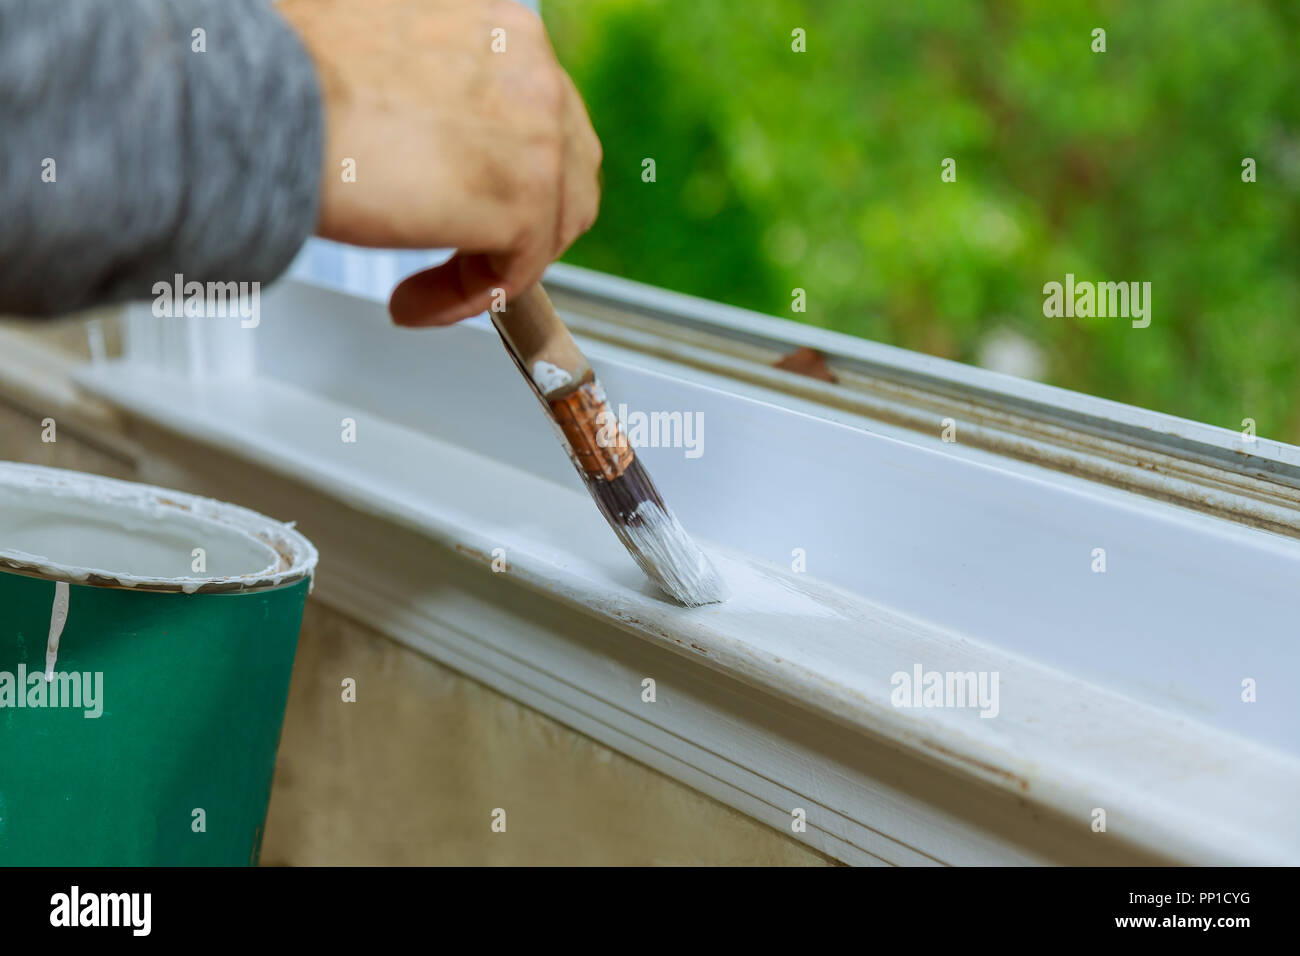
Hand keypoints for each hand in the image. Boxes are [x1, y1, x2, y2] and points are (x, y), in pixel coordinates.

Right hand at [279, 0, 601, 325]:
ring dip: (493, 266)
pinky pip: (517, 271)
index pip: (541, 116)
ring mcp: (537, 134)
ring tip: (431, 291)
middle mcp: (533, 68)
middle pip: (568, 170)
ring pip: (551, 225)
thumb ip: (432, 89)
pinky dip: (467, 297)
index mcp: (502, 27)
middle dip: (523, 223)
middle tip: (467, 256)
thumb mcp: (385, 57)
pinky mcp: (524, 198)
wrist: (258, 99)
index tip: (465, 206)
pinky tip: (413, 303)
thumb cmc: (288, 76)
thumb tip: (434, 141)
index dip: (511, 171)